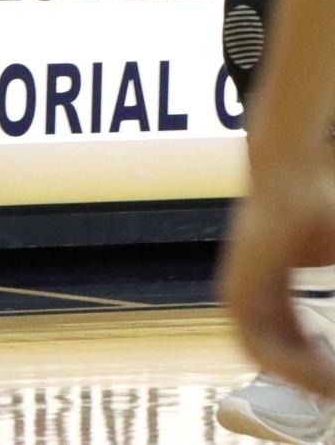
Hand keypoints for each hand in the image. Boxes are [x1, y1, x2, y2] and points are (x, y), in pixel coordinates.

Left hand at [223, 155, 334, 398]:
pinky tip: (330, 375)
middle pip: (275, 356)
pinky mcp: (236, 294)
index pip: (287, 341)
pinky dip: (294, 368)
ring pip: (266, 359)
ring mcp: (236, 295)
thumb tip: (332, 325)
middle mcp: (246, 296)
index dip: (315, 364)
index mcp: (267, 290)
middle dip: (312, 378)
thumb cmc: (323, 214)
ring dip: (305, 379)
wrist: (294, 182)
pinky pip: (260, 348)